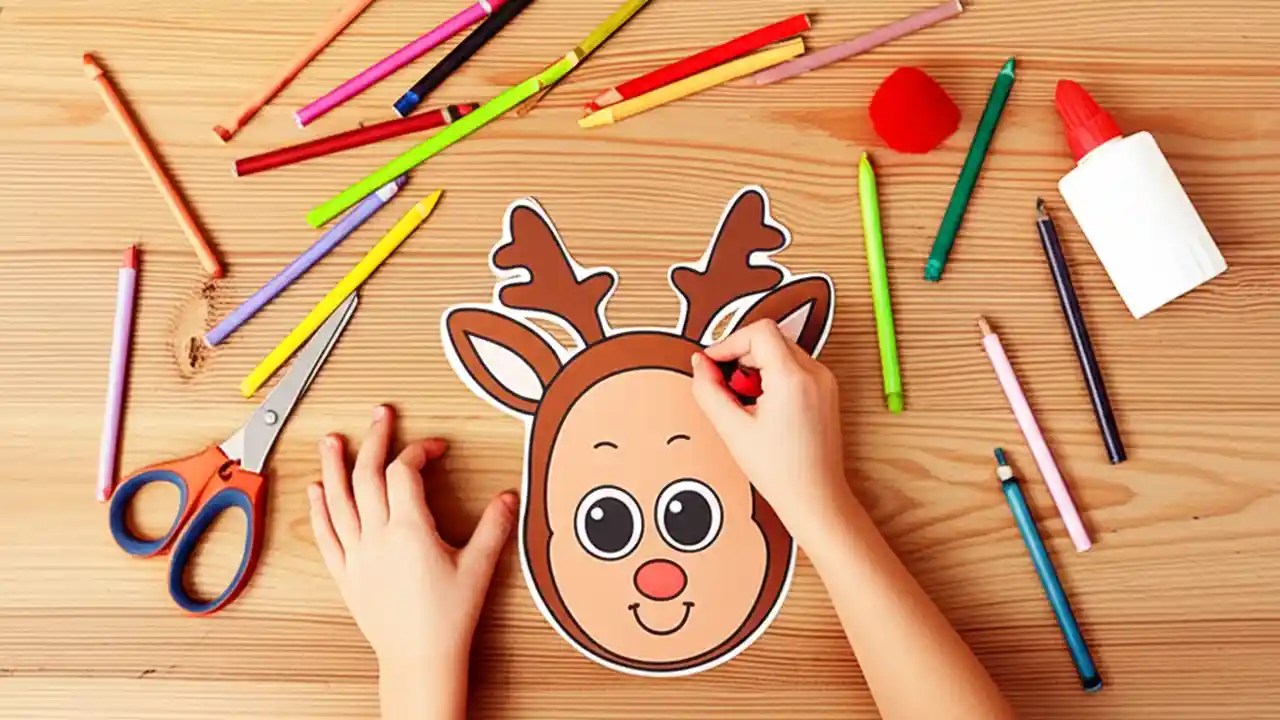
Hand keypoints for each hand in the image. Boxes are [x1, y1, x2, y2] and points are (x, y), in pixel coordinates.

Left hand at [308, 405, 516, 717]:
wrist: (419, 659)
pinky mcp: (346, 573)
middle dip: (374, 439)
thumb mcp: (479, 568)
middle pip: (368, 475)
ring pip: (338, 500)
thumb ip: (495, 528)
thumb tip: (508, 497)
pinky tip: (316, 491)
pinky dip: (319, 509)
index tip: (434, 447)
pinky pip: (327, 534)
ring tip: (331, 439)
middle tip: (379, 415)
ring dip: (334, 465)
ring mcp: (357, 554)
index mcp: (410, 530)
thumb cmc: (448, 619)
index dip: (420, 451)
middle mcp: (377, 537)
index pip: (406, 473)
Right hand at [689, 320, 852, 545]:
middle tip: (727, 387)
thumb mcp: (733, 429)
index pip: (759, 331)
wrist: (816, 498)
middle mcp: (815, 373)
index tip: (712, 363)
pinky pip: (794, 367)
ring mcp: (824, 381)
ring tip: (746, 402)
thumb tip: (699, 364)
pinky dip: (773, 377)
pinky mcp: (826, 391)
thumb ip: (708, 390)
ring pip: (781, 351)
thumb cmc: (782, 472)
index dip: (729, 342)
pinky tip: (763, 407)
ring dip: (756, 367)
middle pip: (770, 339)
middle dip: (742, 356)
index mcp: (793, 378)